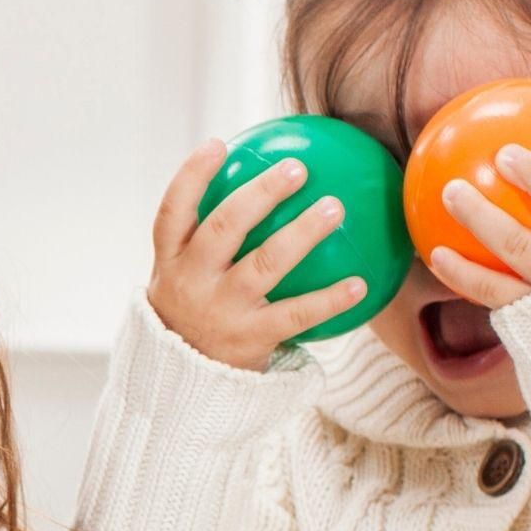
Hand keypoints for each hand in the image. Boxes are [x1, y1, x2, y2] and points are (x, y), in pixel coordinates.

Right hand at [145, 140, 365, 369]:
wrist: (184, 386)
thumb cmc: (195, 314)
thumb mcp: (184, 279)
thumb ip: (206, 240)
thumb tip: (257, 184)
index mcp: (169, 263)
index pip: (172, 212)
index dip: (191, 176)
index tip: (218, 144)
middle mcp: (191, 282)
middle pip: (223, 228)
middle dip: (260, 193)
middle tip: (297, 167)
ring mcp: (220, 311)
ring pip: (264, 264)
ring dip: (301, 233)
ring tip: (334, 207)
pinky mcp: (251, 339)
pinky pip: (297, 314)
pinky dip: (330, 298)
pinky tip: (361, 284)